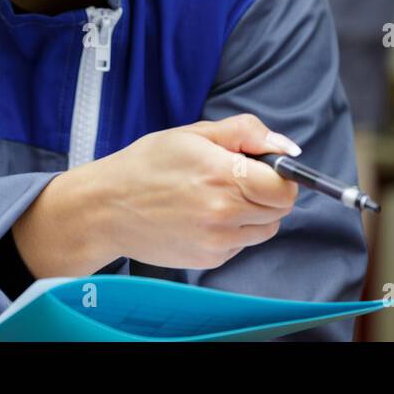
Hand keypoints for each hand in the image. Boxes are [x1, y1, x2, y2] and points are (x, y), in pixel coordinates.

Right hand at [94, 113, 301, 269]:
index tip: (266, 166)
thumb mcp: (195, 133)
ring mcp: (217, 242)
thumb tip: (287, 146)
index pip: (284, 187)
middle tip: (240, 177)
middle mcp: (223, 214)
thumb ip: (246, 133)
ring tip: (221, 195)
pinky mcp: (209, 260)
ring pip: (265, 229)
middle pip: (280, 209)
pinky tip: (206, 214)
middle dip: (269, 191)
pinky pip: (242, 244)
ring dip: (255, 212)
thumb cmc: (148, 165)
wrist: (107, 208)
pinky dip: (235, 230)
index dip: (281, 174)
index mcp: (223, 176)